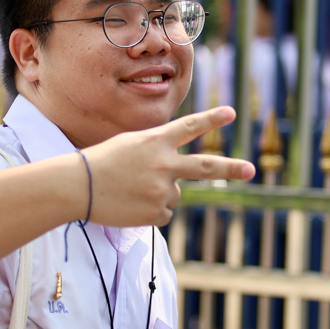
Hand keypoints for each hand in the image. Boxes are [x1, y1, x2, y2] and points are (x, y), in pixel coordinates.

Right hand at [81, 106, 254, 226]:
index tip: (231, 114)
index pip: (189, 127)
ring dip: (158, 196)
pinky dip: (150, 212)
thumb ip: (158, 155)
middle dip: (231, 167)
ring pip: (174, 196)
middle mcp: (164, 164)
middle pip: (205, 166)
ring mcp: (162, 189)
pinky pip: (164, 214)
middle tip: (251, 169)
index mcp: (156, 142)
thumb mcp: (130, 146)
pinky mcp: (157, 212)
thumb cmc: (100, 163)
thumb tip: (178, 184)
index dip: (211, 119)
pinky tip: (131, 205)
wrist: (78, 186)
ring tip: (131, 192)